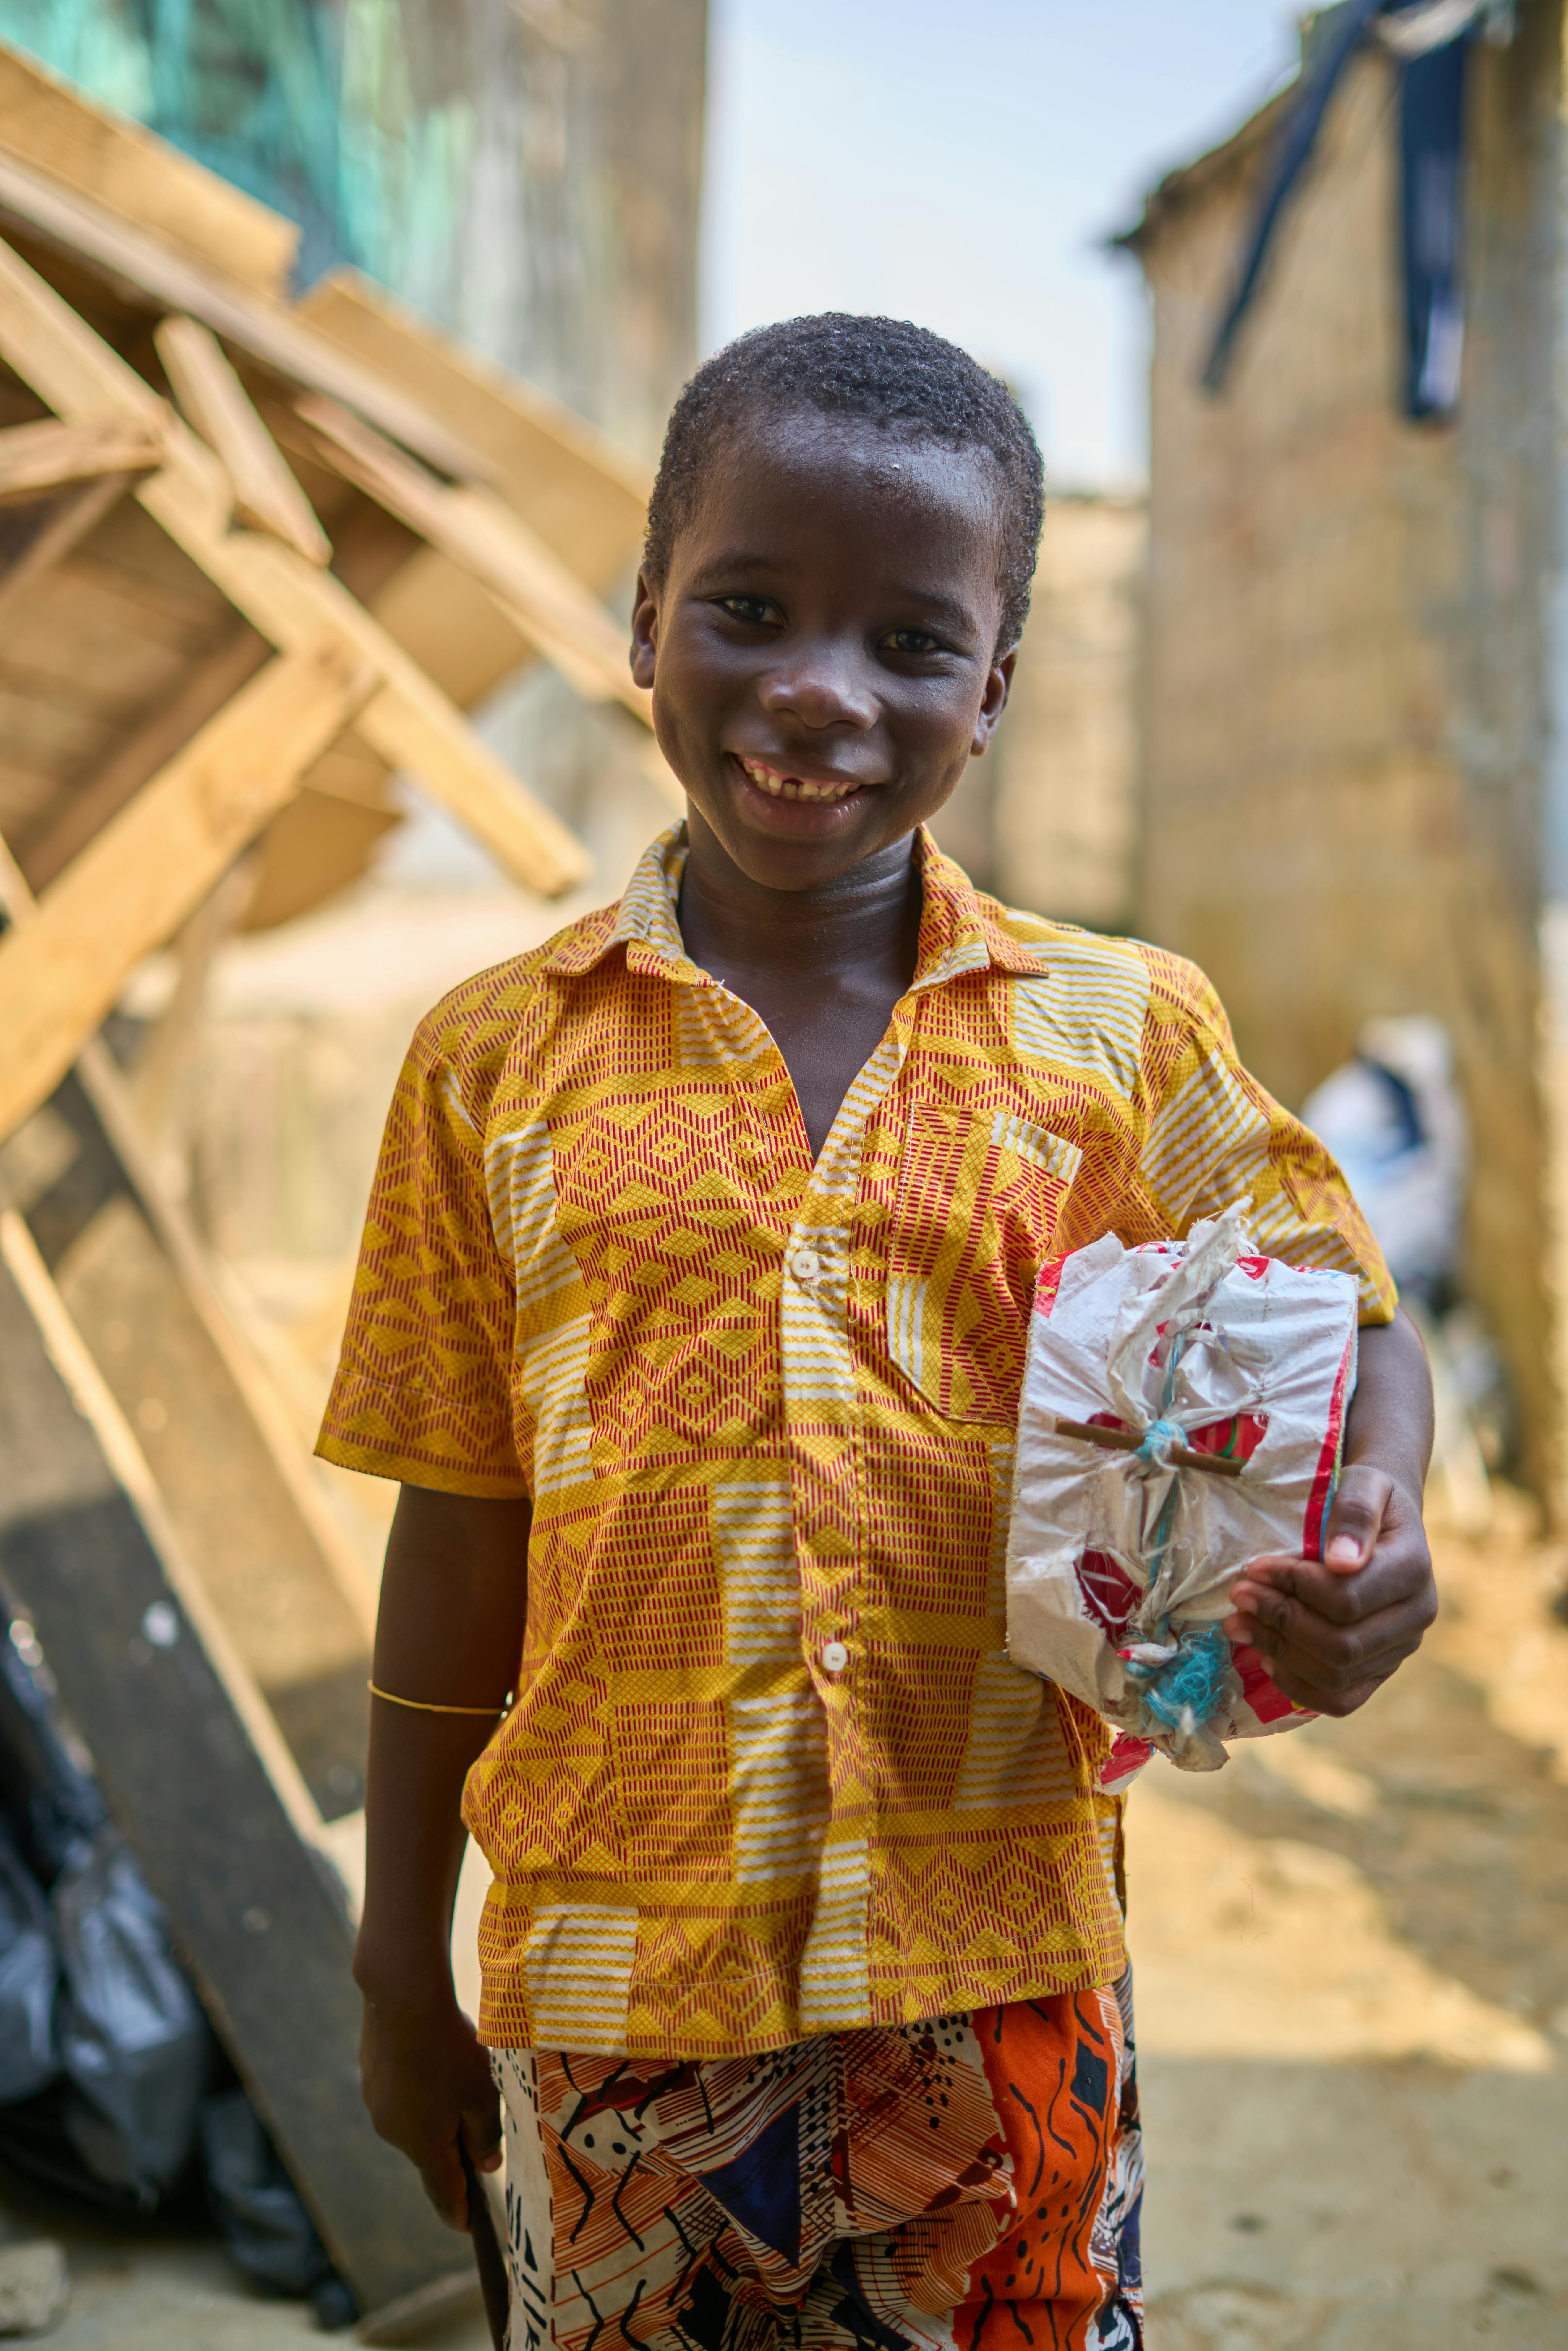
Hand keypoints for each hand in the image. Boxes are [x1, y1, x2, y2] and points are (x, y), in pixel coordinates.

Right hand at [359, 1984, 501, 2229]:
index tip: (465, 2225)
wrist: (402, 1999)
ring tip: (457, 2081)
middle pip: (430, 2151)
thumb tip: (486, 2165)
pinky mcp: (371, 2077)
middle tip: (476, 2135)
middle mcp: (394, 2133)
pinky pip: (401, 2094)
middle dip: (452, 2149)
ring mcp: (377, 2104)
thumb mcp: (481, 2096)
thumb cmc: (451, 2051)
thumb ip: (485, 2135)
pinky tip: (432, 2060)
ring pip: (414, 2119)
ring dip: (435, 2112)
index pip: (443, 2190)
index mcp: (424, 2145)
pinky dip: (419, 2088)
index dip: (457, 2209)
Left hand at [1223, 1461, 1435, 1716]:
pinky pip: (1342, 1699)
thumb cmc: (1368, 1497)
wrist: (1384, 1518)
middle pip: (1341, 1644)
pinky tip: (1268, 1658)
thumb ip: (1355, 1513)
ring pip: (1337, 1675)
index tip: (1254, 1568)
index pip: (1347, 1598)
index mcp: (1414, 1570)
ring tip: (1238, 1624)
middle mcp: (1415, 1618)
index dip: (1294, 1587)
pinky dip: (1300, 1686)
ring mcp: (1399, 1649)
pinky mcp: (1379, 1669)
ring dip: (1279, 1652)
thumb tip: (1341, 1562)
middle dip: (1280, 1621)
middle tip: (1237, 1596)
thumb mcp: (1363, 1482)